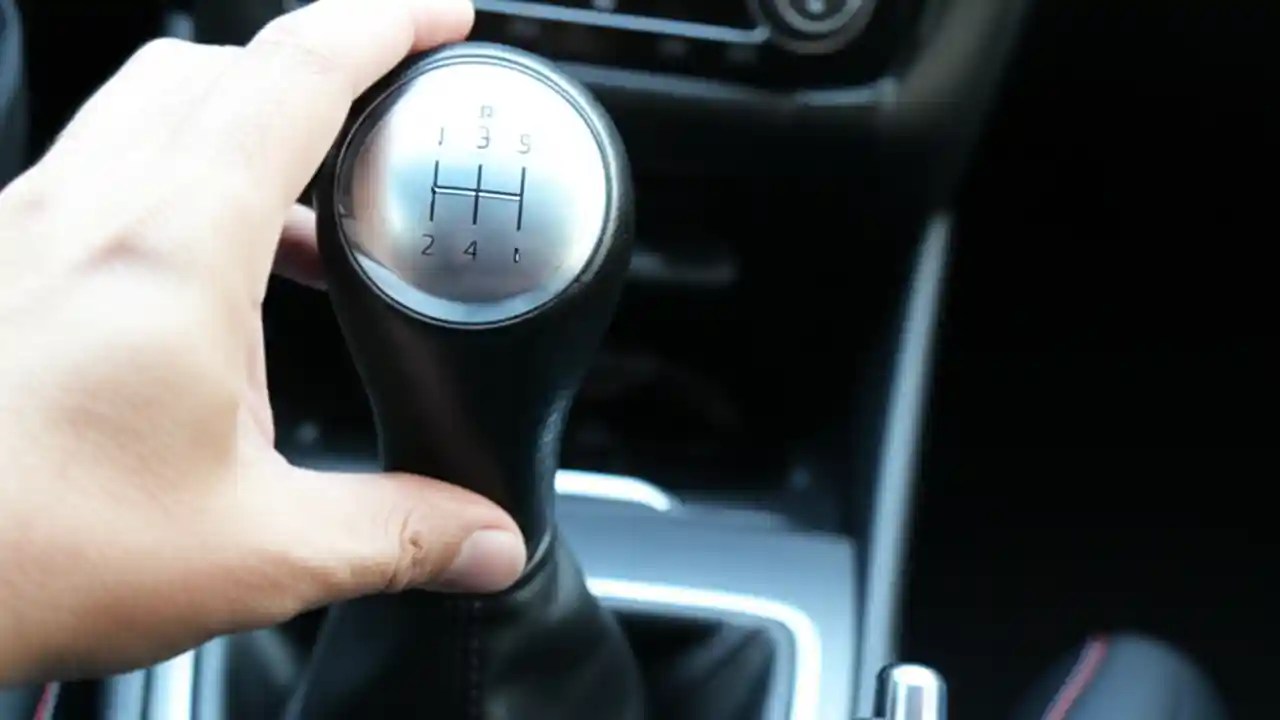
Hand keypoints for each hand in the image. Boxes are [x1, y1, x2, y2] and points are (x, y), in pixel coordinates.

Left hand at [0, 0, 525, 684]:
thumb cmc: (27, 552)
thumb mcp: (255, 551)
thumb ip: (395, 534)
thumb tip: (486, 542)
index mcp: (173, 250)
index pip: (297, 74)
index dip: (387, 25)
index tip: (443, 20)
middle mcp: (90, 209)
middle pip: (222, 63)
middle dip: (320, 65)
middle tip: (388, 111)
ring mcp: (30, 225)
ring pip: (154, 106)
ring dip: (247, 124)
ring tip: (313, 212)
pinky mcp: (3, 261)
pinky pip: (105, 167)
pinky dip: (183, 182)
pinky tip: (214, 280)